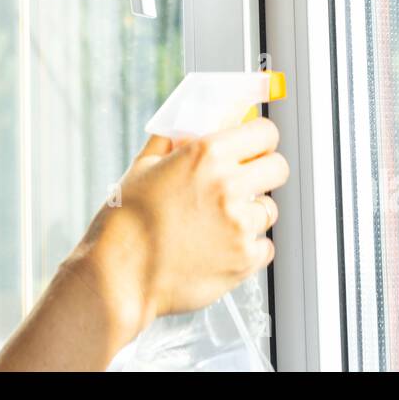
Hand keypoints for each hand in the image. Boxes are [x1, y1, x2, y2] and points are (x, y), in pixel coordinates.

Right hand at [69, 118, 288, 340]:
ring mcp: (240, 224)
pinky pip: (264, 247)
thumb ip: (173, 141)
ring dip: (252, 213)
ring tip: (220, 223)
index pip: (265, 132)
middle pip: (278, 167)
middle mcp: (228, 185)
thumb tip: (191, 126)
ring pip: (269, 209)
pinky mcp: (244, 259)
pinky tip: (220, 248)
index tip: (255, 146)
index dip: (261, 139)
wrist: (119, 273)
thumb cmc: (127, 220)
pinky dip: (248, 248)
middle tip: (246, 182)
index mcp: (207, 154)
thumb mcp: (145, 166)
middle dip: (264, 172)